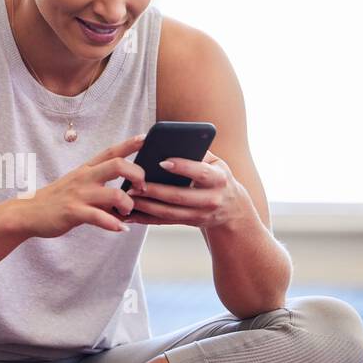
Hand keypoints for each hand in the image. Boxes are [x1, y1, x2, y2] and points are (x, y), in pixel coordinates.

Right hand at [17, 133, 148, 237]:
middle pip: (118, 165)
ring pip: (114, 194)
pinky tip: (120, 228)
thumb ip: (99, 185)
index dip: (130, 143)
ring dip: (128, 204)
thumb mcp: (77, 185)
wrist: (28, 213)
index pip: (111, 151)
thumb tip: (125, 192)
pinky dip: (114, 224)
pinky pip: (99, 217)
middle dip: (137, 175)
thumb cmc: (57, 200)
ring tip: (127, 213)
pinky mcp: (73, 212)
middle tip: (142, 188)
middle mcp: (84, 178)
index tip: (145, 137)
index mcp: (86, 169)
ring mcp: (79, 195)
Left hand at [122, 150, 252, 229]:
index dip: (182, 167)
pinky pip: (166, 222)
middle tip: (135, 184)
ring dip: (147, 206)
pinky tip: (131, 214)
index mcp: (219, 179)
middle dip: (155, 191)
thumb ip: (198, 151)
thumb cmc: (217, 177)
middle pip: (179, 196)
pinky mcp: (190, 223)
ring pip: (170, 212)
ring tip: (129, 197)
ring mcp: (201, 214)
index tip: (161, 162)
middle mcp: (212, 199)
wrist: (232, 208)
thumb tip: (173, 140)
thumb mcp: (216, 163)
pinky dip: (147, 219)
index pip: (200, 172)